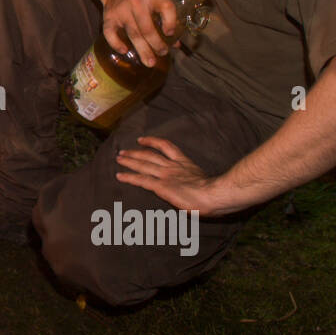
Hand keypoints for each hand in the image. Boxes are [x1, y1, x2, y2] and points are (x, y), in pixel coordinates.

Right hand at [101, 0, 176, 66]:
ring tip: (150, 62)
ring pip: (133, 33)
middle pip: (147, 27)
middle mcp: (137, 2)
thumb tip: (176, 45)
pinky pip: (110, 33)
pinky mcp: (109, 18)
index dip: (170, 21)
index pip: (166, 6)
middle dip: (157, 43)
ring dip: (143, 49)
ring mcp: (121, 11)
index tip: (170, 34)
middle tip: (162, 53)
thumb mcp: (156, 0)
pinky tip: (125, 51)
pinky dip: (116, 43)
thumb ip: (166, 19)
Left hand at [115, 136, 230, 215]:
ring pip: (143, 165)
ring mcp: (166, 175)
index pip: (166, 147)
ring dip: (129, 161)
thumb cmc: (216, 192)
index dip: (152, 142)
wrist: (216, 194)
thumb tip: (192, 188)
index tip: (142, 140)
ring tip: (119, 159)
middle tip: (123, 151)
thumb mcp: (204, 181)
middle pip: (150, 155)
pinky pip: (141, 180)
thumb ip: (194, 181)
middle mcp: (173, 166)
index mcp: (184, 163)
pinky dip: (129, 177)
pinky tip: (120, 176)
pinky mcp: (161, 186)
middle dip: (135, 152)